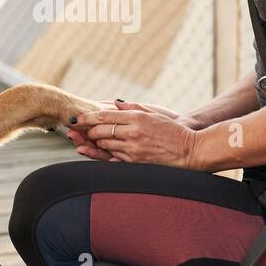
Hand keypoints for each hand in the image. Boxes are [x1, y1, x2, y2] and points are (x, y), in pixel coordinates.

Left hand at [67, 100, 198, 167]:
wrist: (189, 151)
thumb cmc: (173, 131)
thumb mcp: (154, 114)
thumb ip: (133, 108)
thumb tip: (115, 103)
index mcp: (137, 118)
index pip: (105, 116)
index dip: (87, 117)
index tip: (77, 117)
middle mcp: (133, 133)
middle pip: (100, 130)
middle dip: (86, 130)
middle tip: (76, 128)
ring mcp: (133, 149)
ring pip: (104, 144)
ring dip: (91, 141)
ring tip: (80, 138)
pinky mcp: (135, 162)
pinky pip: (112, 157)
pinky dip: (100, 153)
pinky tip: (89, 150)